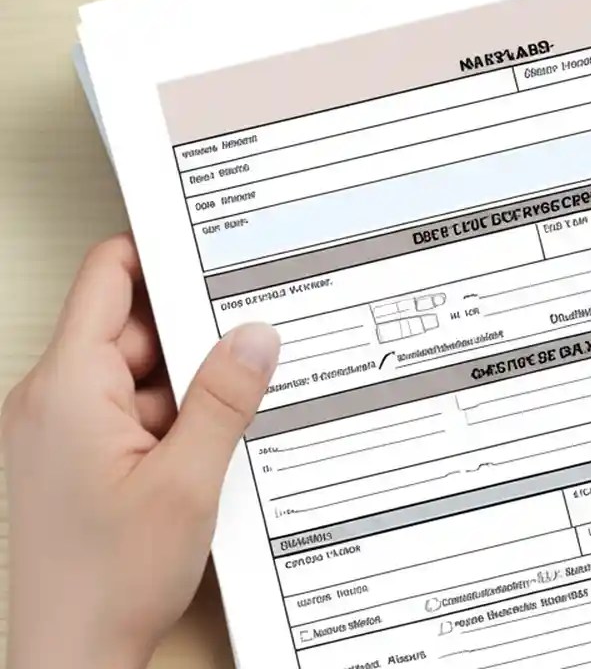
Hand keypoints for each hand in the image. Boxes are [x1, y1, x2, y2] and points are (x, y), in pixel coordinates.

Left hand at [1, 235, 279, 668]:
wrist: (72, 656)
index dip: (158, 254)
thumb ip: (226, 398)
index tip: (207, 246)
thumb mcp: (188, 481)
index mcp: (66, 389)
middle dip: (191, 338)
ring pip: (134, 376)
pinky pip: (127, 414)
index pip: (107, 279)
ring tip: (225, 426)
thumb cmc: (107, 582)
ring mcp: (57, 432)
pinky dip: (168, 423)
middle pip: (129, 330)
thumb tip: (255, 336)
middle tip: (249, 351)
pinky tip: (203, 455)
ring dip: (184, 390)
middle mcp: (50, 402)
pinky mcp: (70, 460)